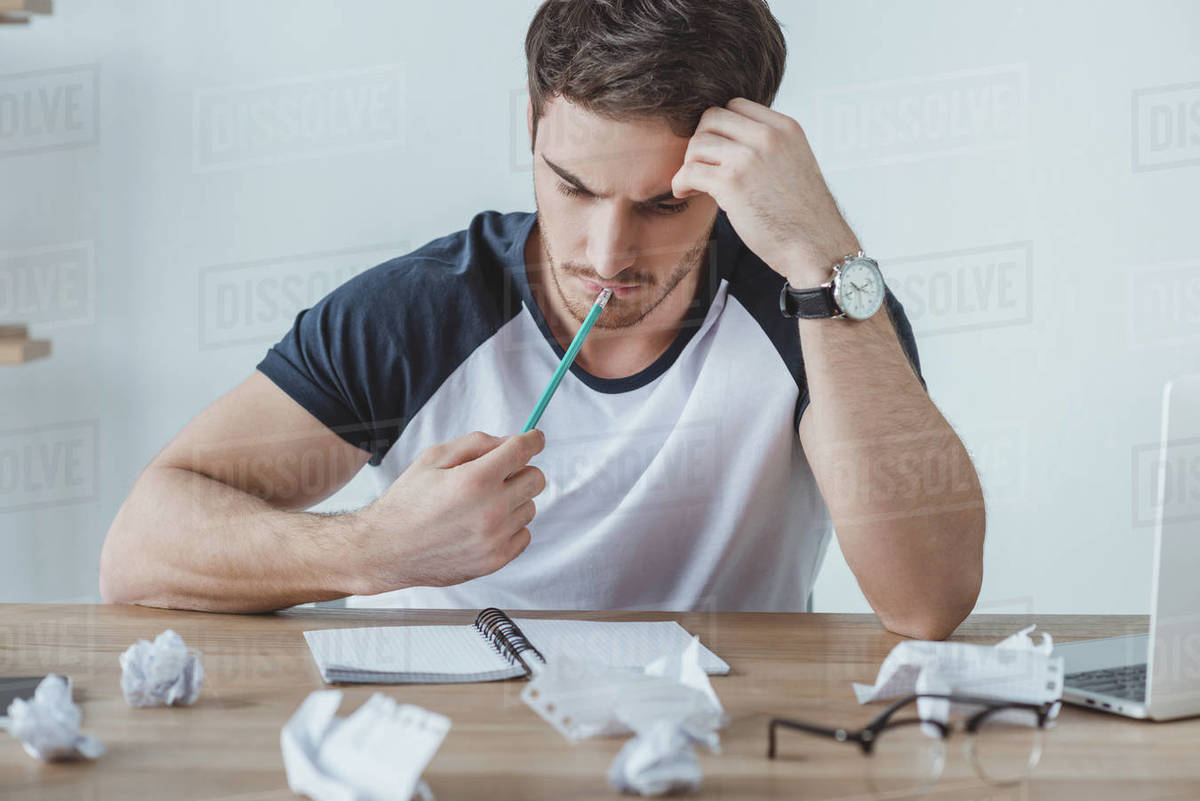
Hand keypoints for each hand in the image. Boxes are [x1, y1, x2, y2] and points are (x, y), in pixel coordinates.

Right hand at [347, 429, 546, 594]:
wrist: (387, 549)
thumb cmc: (407, 503)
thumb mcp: (433, 457)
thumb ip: (476, 443)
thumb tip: (509, 442)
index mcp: (475, 479)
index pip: (523, 451)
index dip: (532, 440)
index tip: (534, 439)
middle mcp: (490, 510)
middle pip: (536, 479)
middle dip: (520, 471)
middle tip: (496, 475)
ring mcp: (495, 538)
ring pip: (530, 507)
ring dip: (513, 501)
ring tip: (481, 504)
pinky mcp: (495, 560)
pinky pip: (524, 535)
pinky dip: (510, 527)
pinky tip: (484, 524)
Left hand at [671, 97, 860, 286]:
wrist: (816, 247)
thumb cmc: (803, 215)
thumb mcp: (795, 162)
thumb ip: (768, 146)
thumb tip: (728, 142)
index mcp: (785, 128)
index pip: (735, 105)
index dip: (720, 128)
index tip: (717, 151)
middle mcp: (768, 136)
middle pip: (711, 118)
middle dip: (701, 143)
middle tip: (702, 167)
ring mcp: (749, 157)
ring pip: (697, 144)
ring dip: (690, 164)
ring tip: (695, 184)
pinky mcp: (731, 182)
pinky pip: (689, 171)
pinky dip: (681, 183)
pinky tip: (686, 193)